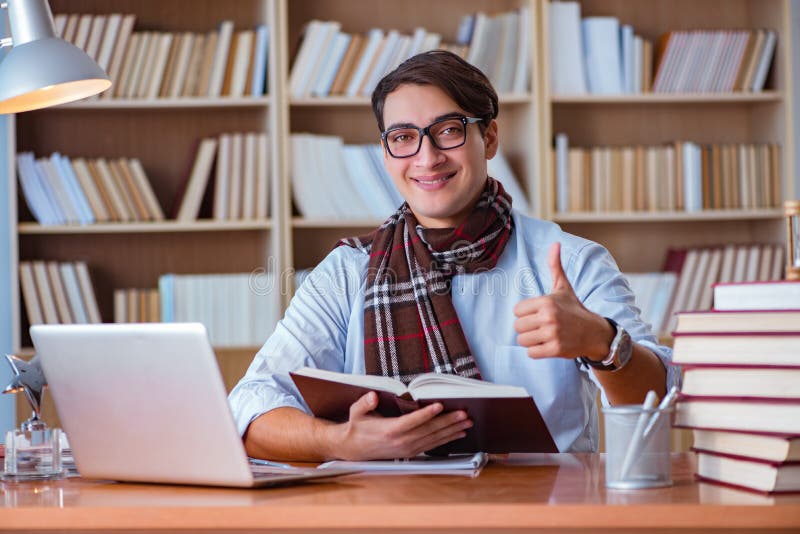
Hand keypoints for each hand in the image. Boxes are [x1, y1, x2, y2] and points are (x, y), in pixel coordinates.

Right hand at [332, 392, 472, 460]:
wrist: (354, 449)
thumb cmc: (357, 427)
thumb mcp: (356, 412)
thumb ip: (364, 404)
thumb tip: (372, 396)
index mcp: (390, 430)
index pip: (411, 421)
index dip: (426, 414)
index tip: (439, 405)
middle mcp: (402, 442)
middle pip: (429, 431)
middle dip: (448, 422)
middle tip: (464, 413)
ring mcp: (408, 449)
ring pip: (434, 439)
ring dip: (452, 430)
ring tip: (467, 422)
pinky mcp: (412, 452)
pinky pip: (434, 445)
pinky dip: (448, 439)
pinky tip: (459, 433)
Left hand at [513, 242, 613, 360]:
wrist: (594, 332)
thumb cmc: (574, 309)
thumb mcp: (564, 287)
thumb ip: (555, 266)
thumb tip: (555, 243)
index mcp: (546, 301)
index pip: (517, 311)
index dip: (525, 314)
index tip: (537, 314)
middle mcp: (549, 317)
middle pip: (517, 327)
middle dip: (527, 328)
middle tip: (541, 327)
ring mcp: (552, 334)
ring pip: (522, 341)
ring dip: (531, 341)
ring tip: (544, 336)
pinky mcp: (555, 350)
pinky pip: (532, 353)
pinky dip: (536, 351)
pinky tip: (547, 345)